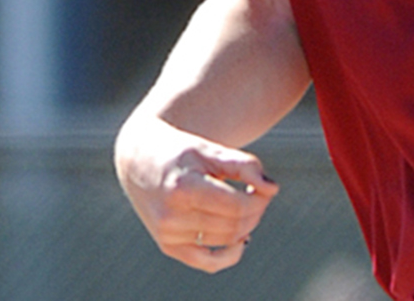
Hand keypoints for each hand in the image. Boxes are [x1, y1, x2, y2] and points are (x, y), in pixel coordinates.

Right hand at [116, 116, 279, 272]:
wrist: (140, 161)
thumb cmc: (181, 152)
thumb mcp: (211, 150)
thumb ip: (245, 165)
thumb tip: (273, 189)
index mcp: (182, 188)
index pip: (237, 206)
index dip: (259, 198)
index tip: (263, 186)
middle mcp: (171, 216)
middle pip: (233, 225)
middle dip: (255, 211)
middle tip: (259, 194)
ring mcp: (168, 235)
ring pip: (225, 242)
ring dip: (246, 227)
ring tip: (246, 206)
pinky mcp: (168, 246)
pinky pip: (207, 263)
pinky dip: (229, 255)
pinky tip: (241, 239)